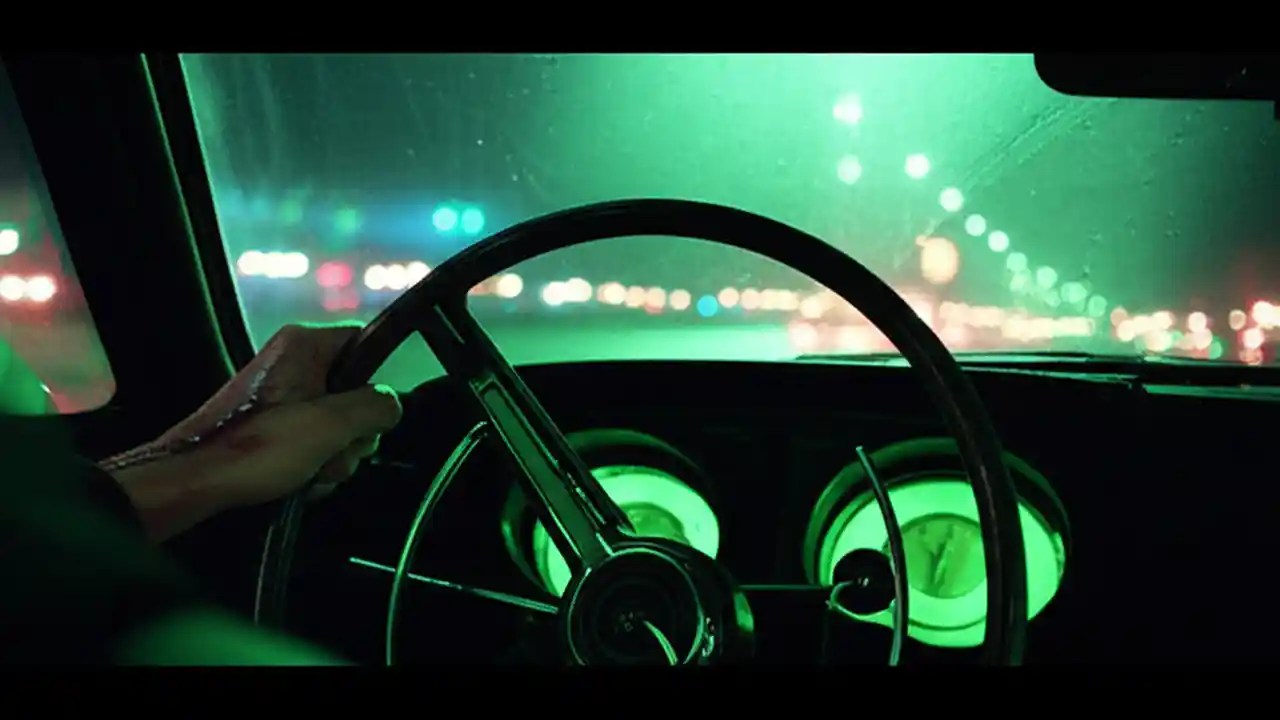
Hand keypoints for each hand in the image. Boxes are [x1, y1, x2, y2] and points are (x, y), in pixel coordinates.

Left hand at [104, 324, 402, 540]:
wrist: (195, 482)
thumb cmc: (258, 447)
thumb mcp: (331, 425)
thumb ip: (376, 407)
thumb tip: (390, 406)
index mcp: (305, 346)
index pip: (369, 342)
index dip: (377, 382)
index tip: (368, 415)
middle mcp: (295, 364)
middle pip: (357, 392)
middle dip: (354, 434)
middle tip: (334, 453)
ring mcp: (283, 397)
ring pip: (339, 424)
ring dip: (336, 456)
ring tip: (311, 472)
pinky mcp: (274, 427)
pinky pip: (315, 441)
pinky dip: (315, 464)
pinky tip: (302, 480)